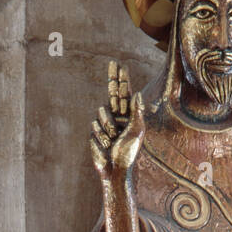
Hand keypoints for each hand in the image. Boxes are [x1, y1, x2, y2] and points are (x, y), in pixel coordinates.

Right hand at [90, 60, 144, 178]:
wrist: (114, 169)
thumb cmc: (128, 152)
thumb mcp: (136, 131)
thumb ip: (136, 112)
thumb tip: (137, 94)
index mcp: (128, 115)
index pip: (124, 93)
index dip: (121, 79)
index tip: (120, 65)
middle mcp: (116, 116)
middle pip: (111, 93)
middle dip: (113, 78)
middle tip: (112, 62)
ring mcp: (104, 123)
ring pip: (101, 111)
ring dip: (107, 126)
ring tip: (113, 138)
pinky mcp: (95, 131)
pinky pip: (94, 125)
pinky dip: (100, 134)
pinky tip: (105, 144)